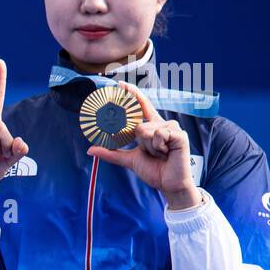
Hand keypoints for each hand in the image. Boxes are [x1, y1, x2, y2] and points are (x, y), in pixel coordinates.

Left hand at [87, 82, 199, 209]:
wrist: (168, 184)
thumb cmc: (154, 170)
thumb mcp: (129, 160)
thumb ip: (111, 153)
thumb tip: (91, 149)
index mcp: (151, 127)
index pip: (141, 106)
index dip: (132, 94)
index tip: (121, 85)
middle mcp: (162, 124)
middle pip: (138, 125)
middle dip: (140, 143)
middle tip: (151, 153)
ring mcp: (172, 128)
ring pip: (145, 130)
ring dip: (149, 147)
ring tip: (161, 154)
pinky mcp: (179, 134)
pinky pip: (158, 136)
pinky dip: (158, 148)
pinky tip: (167, 153)